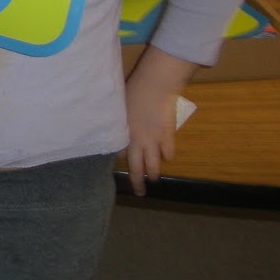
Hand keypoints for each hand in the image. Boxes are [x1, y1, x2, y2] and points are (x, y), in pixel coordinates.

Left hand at [123, 46, 197, 195]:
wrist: (153, 87)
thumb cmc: (133, 91)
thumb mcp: (118, 105)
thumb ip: (118, 117)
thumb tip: (111, 120)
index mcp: (122, 133)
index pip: (120, 153)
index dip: (122, 157)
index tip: (123, 160)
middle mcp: (137, 141)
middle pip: (136, 168)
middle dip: (137, 182)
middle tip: (140, 192)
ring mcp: (153, 141)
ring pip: (154, 165)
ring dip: (154, 174)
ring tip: (154, 179)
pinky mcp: (168, 136)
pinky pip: (169, 153)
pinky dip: (168, 156)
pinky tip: (166, 156)